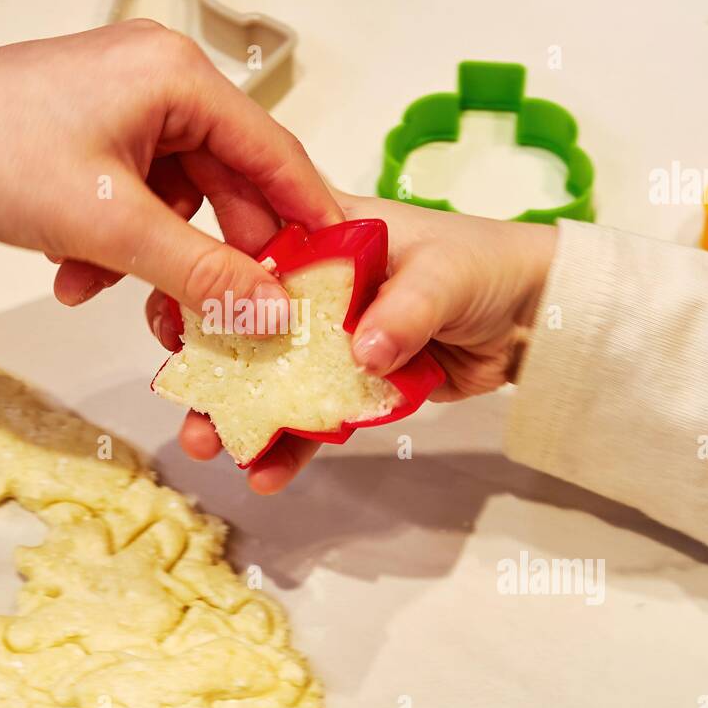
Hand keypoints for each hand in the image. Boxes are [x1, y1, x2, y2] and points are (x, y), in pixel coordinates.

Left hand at [0, 21, 341, 317]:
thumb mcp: (111, 227)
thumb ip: (202, 272)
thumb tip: (270, 313)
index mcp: (178, 77)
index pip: (273, 152)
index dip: (309, 218)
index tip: (336, 271)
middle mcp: (159, 80)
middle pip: (225, 183)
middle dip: (215, 255)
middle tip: (232, 316)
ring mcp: (123, 105)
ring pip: (176, 200)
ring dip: (153, 258)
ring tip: (120, 295)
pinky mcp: (93, 132)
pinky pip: (134, 197)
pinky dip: (116, 241)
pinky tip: (76, 273)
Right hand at [151, 191, 558, 493]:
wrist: (530, 317)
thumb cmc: (485, 266)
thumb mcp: (444, 274)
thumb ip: (404, 309)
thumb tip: (364, 353)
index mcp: (323, 235)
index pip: (249, 251)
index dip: (207, 285)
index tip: (177, 326)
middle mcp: (314, 286)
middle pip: (245, 323)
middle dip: (210, 363)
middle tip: (185, 402)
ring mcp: (330, 338)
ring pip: (271, 376)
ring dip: (240, 413)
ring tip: (210, 450)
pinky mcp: (352, 383)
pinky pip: (311, 415)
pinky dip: (291, 444)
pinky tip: (268, 472)